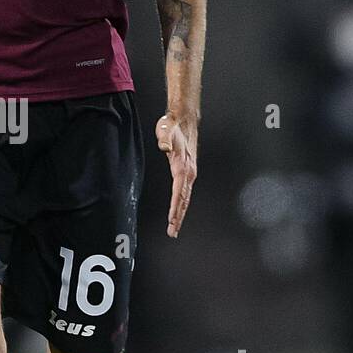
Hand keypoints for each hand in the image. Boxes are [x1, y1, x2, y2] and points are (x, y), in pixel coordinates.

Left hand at [155, 112, 197, 238]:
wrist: (184, 120)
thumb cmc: (173, 125)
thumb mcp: (166, 129)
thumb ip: (164, 139)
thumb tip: (163, 147)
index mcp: (183, 166)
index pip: (179, 192)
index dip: (175, 207)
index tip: (172, 220)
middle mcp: (188, 172)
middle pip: (183, 199)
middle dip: (178, 217)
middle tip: (173, 232)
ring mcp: (189, 172)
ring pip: (185, 198)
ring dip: (180, 213)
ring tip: (175, 227)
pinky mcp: (186, 171)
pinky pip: (184, 192)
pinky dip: (181, 204)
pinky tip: (178, 211)